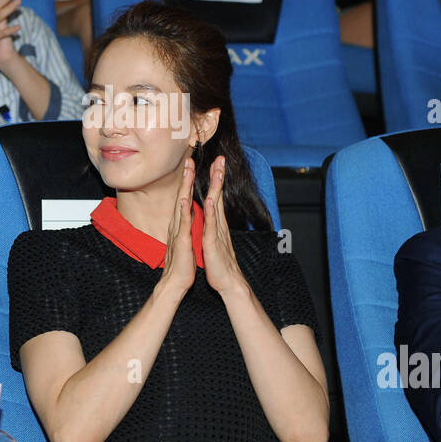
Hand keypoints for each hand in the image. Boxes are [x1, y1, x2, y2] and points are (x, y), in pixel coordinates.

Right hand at [160, 157, 197, 294]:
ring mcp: (178, 231)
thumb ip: (184, 226)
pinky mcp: (181, 240)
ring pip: (181, 204)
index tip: (193, 166)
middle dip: (186, 177)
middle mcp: (177, 223)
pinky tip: (184, 199)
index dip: (189, 181)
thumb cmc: (182, 263)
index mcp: (181, 223)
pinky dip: (183, 211)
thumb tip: (186, 216)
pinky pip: (182, 223)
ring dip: (184, 187)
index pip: (185, 198)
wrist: (175, 282)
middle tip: (189, 159)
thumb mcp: (185, 239)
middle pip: (182, 195)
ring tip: (187, 171)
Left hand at [202, 155, 247, 296]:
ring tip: (217, 171)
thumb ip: (213, 228)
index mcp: (216, 223)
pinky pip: (212, 225)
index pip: (216, 197)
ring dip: (216, 188)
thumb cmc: (220, 263)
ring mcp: (217, 232)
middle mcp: (219, 224)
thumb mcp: (214, 241)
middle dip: (219, 176)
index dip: (216, 180)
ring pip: (217, 206)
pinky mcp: (214, 243)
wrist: (228, 283)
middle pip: (219, 196)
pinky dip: (211, 212)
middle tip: (220, 158)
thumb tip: (212, 218)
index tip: (216, 163)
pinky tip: (211, 200)